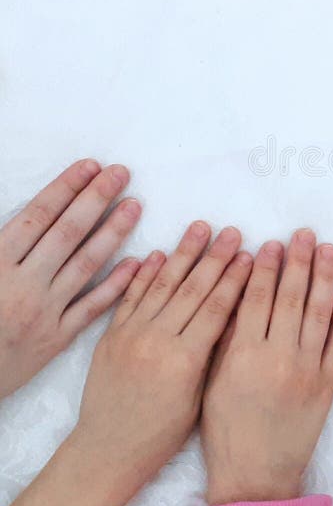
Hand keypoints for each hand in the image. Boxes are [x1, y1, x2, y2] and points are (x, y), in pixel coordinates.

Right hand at [0, 159, 140, 398]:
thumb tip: (22, 217)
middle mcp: (22, 285)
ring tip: (135, 205)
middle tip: (122, 173)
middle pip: (67, 233)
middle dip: (96, 199)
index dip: (66, 188)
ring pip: (86, 265)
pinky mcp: (56, 339)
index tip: (91, 165)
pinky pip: (92, 307)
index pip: (38, 217)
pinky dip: (116, 284)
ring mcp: (43, 313)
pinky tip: (139, 262)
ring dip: (114, 232)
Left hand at [0, 222, 251, 505]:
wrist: (107, 451)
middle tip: (232, 232)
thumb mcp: (199, 397)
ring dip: (183, 253)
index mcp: (184, 361)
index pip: (216, 308)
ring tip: (200, 228)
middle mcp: (156, 341)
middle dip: (215, 257)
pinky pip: (130, 296)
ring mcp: (130, 335)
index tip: (250, 255)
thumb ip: (214, 353)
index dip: (235, 279)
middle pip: (192, 289)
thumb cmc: (162, 435)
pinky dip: (144, 273)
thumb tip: (235, 313)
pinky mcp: (111, 335)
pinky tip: (158, 253)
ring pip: (162, 285)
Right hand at [202, 228, 332, 504]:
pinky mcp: (328, 386)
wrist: (254, 477)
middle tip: (305, 234)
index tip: (273, 242)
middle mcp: (278, 358)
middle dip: (299, 261)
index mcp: (244, 355)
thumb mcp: (214, 379)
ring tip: (328, 250)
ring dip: (325, 278)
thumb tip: (239, 291)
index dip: (266, 267)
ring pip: (320, 314)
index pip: (257, 298)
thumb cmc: (224, 429)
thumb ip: (228, 335)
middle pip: (292, 298)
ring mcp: (308, 371)